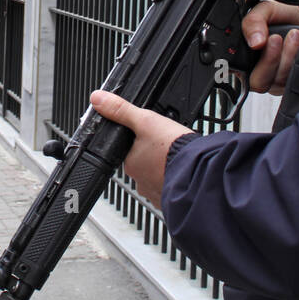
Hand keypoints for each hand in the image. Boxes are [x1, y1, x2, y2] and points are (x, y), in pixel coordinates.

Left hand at [89, 90, 191, 207]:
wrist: (201, 171)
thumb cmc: (174, 149)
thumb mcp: (146, 120)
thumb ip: (121, 110)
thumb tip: (97, 99)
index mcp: (131, 164)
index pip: (129, 151)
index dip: (142, 141)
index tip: (155, 137)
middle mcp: (141, 182)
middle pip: (144, 164)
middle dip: (155, 156)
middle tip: (169, 146)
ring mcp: (157, 193)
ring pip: (158, 177)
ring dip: (166, 169)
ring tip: (178, 158)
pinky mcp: (172, 200)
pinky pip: (171, 188)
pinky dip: (177, 180)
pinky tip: (184, 171)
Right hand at [242, 0, 298, 94]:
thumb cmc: (286, 16)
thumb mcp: (265, 10)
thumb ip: (253, 22)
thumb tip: (254, 42)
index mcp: (244, 57)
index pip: (236, 72)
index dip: (242, 64)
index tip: (258, 44)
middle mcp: (259, 73)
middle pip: (258, 82)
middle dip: (268, 60)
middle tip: (276, 38)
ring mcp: (277, 82)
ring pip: (278, 81)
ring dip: (286, 57)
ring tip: (294, 34)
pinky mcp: (294, 83)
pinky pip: (294, 80)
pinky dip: (297, 61)